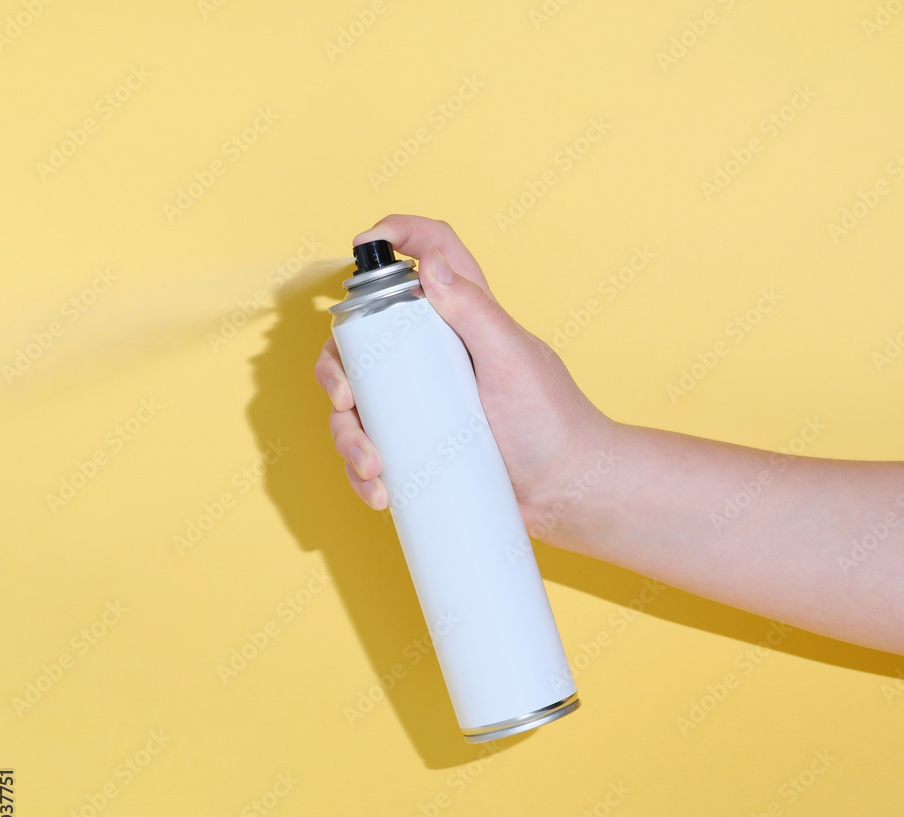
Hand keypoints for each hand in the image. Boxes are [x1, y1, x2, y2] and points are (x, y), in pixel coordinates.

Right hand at [314, 215, 615, 534]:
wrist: (566, 493)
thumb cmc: (553, 423)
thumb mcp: (513, 361)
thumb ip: (476, 311)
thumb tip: (429, 265)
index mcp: (465, 319)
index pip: (432, 254)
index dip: (397, 235)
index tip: (362, 243)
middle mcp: (437, 355)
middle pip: (365, 339)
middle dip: (337, 369)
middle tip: (345, 399)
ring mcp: (425, 402)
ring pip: (359, 403)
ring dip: (348, 436)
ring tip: (372, 467)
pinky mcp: (420, 446)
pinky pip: (374, 450)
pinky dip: (363, 472)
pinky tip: (379, 491)